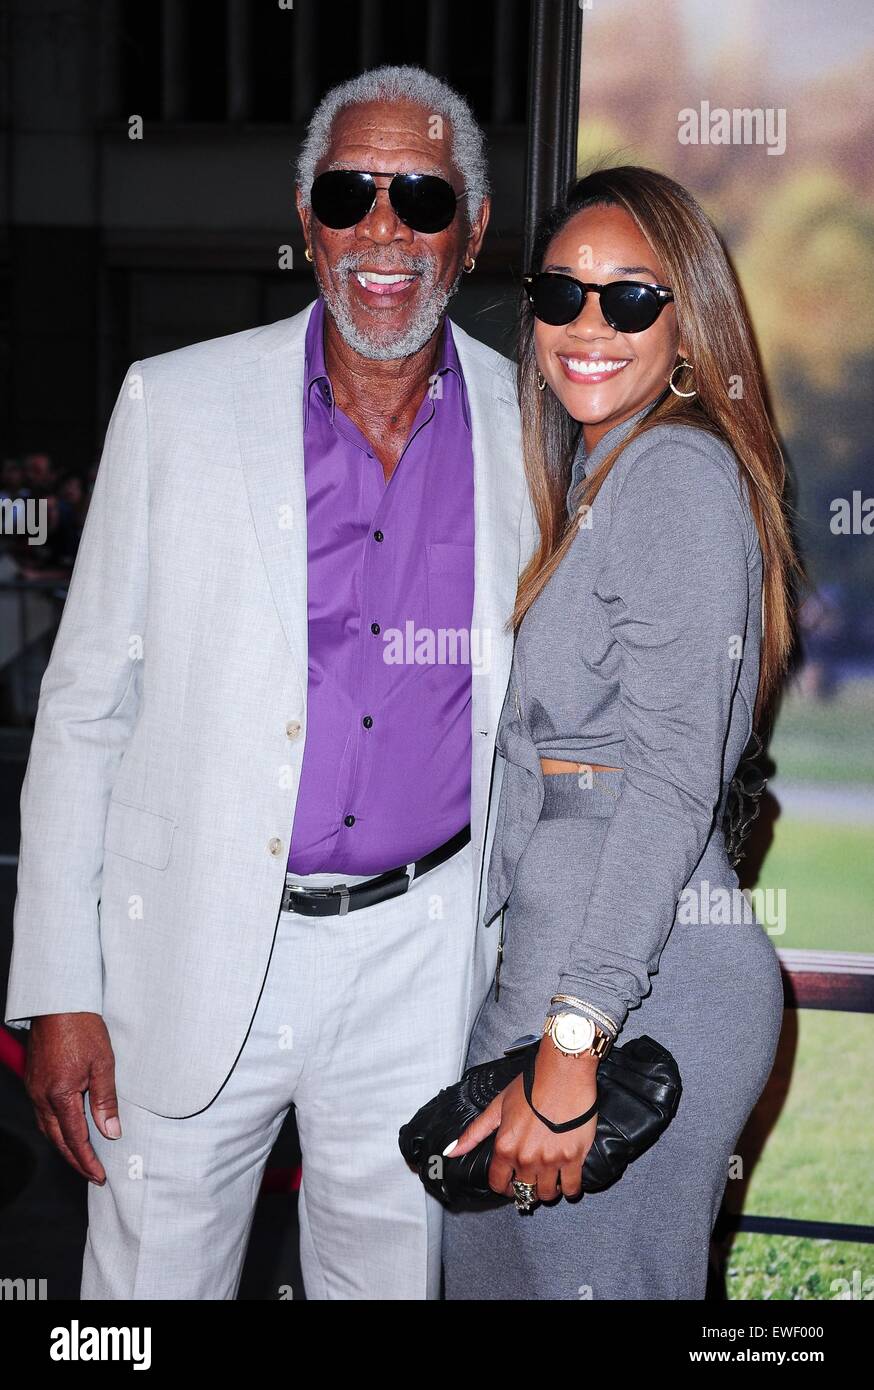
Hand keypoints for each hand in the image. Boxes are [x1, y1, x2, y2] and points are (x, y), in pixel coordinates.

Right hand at [25, 1012, 120, 1183]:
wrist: (58, 1002)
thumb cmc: (82, 1028)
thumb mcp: (103, 1063)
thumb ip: (106, 1101)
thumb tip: (111, 1132)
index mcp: (60, 1094)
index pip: (74, 1138)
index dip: (87, 1160)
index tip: (99, 1175)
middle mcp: (42, 1096)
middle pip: (57, 1139)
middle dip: (75, 1159)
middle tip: (93, 1174)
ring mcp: (35, 1088)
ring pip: (47, 1128)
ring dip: (64, 1145)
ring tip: (83, 1157)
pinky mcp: (34, 1080)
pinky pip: (43, 1113)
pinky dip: (56, 1128)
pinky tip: (67, 1128)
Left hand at [450, 1043, 598, 1201]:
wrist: (563, 1074)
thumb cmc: (531, 1086)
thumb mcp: (498, 1106)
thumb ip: (474, 1133)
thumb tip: (450, 1151)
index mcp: (505, 1147)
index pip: (498, 1183)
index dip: (503, 1186)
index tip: (510, 1184)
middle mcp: (526, 1158)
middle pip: (525, 1192)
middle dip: (527, 1188)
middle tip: (533, 1179)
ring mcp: (550, 1160)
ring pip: (547, 1194)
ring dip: (548, 1191)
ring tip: (550, 1178)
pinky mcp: (573, 1158)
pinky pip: (571, 1188)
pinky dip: (570, 1188)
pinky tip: (567, 1180)